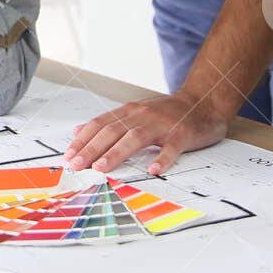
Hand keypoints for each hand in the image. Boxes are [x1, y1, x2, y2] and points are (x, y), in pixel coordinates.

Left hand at [63, 89, 231, 173]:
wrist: (203, 102)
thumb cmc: (167, 113)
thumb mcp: (135, 112)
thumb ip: (110, 121)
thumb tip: (80, 130)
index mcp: (129, 112)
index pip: (100, 124)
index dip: (83, 139)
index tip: (69, 155)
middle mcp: (142, 115)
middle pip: (112, 131)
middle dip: (91, 148)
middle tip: (77, 164)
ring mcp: (162, 124)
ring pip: (135, 137)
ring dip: (116, 153)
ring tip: (102, 168)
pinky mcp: (182, 134)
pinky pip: (171, 148)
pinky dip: (162, 159)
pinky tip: (153, 170)